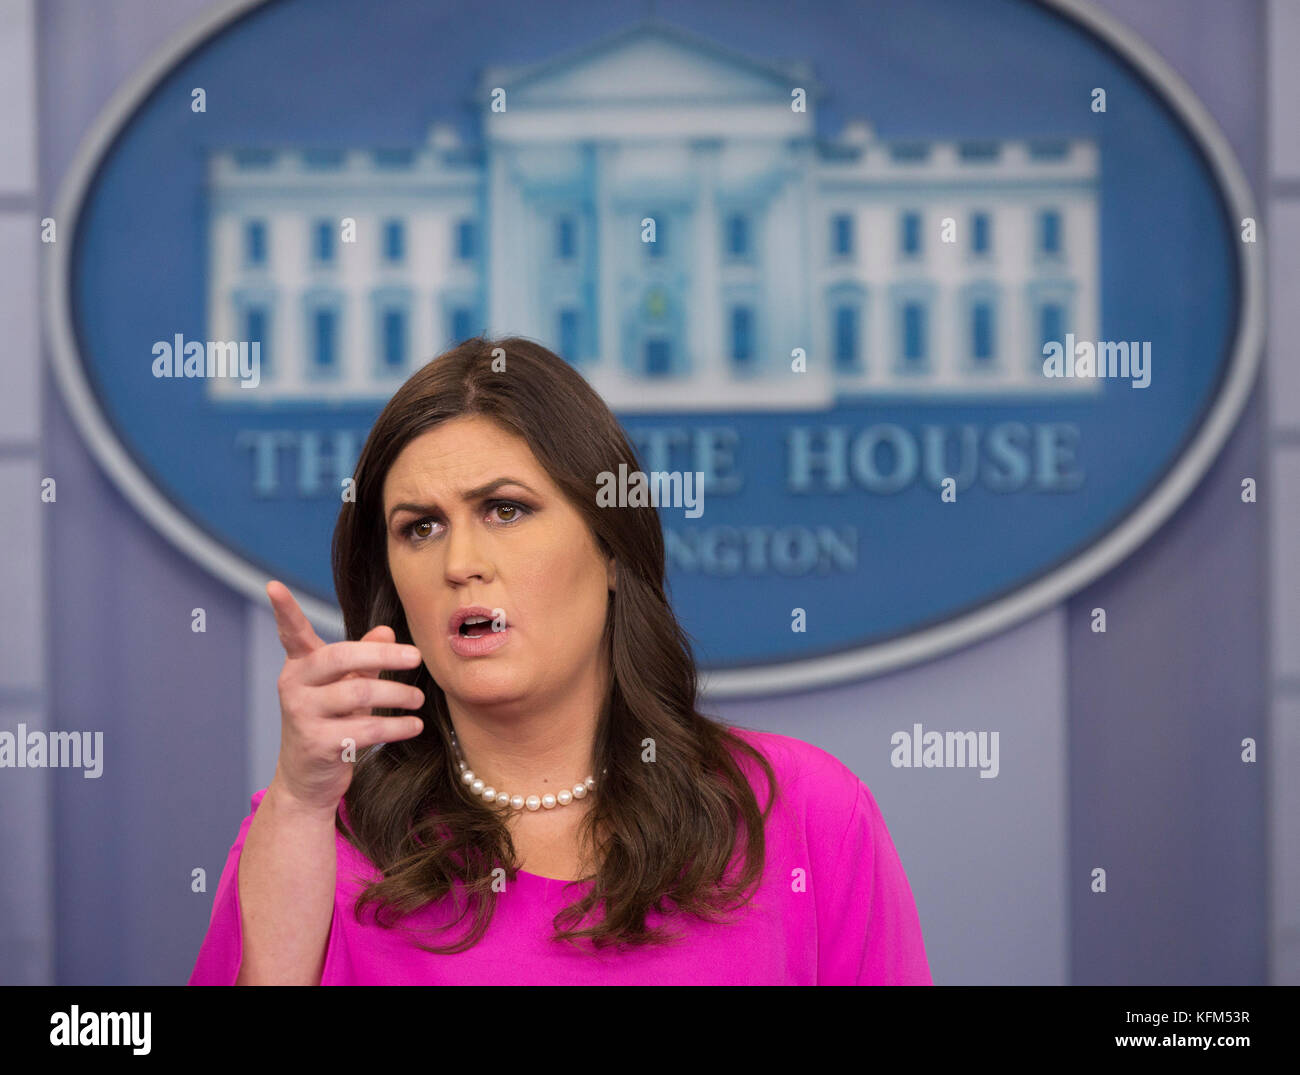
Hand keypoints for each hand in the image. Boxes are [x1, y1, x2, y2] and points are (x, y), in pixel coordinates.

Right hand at [265, 580, 424, 812]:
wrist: (308, 780)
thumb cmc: (330, 722)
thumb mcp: (345, 687)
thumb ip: (364, 659)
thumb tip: (386, 630)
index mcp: (300, 666)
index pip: (292, 634)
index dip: (284, 610)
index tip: (273, 586)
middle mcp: (295, 686)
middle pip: (340, 657)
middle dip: (383, 655)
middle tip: (417, 656)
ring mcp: (303, 716)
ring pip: (358, 694)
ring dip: (397, 694)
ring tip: (418, 699)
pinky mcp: (318, 744)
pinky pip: (366, 728)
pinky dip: (396, 726)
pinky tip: (414, 726)